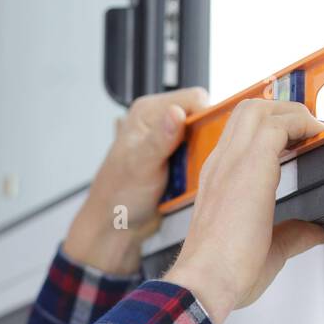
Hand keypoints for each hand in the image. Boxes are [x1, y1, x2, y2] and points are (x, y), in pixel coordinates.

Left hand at [63, 87, 211, 274]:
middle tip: (193, 163)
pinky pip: (203, 157)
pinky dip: (201, 169)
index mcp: (148, 112)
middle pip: (203, 118)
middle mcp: (161, 121)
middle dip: (206, 140)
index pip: (194, 98)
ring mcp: (171, 141)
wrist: (116, 224)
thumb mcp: (140, 165)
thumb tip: (176, 114)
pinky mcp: (179, 159)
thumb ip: (159, 139)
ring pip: (206, 139)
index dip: (206, 116)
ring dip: (203, 157)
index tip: (207, 140)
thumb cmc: (117, 194)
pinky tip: (188, 182)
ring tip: (187, 175)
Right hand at [165, 100, 323, 323]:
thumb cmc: (219, 272)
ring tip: (312, 127)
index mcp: (218, 181)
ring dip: (291, 112)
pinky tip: (317, 134)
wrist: (204, 280)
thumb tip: (314, 233)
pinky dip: (302, 123)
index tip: (295, 138)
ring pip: (259, 108)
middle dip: (282, 110)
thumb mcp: (266, 250)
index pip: (241, 136)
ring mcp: (231, 163)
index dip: (271, 128)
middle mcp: (222, 166)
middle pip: (247, 111)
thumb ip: (291, 235)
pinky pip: (278, 125)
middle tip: (306, 127)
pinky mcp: (249, 166)